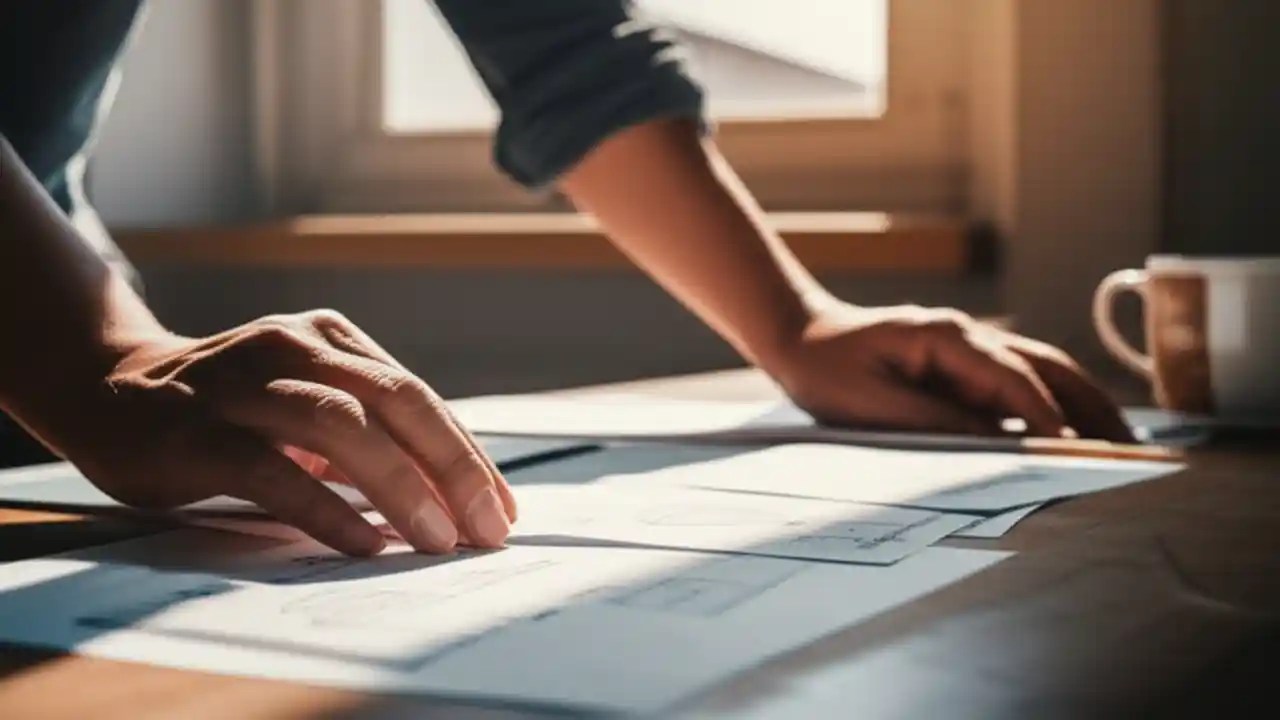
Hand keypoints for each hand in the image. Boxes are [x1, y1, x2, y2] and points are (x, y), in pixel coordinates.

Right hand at [56, 310, 514, 555]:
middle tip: (488, 527)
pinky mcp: (198, 433)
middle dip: (452, 468)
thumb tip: (448, 497)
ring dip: (401, 487)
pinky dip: (327, 510)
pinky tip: (363, 544)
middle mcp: (292, 348)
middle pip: (395, 402)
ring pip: (342, 428)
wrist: (110, 390)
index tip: (501, 508)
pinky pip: (275, 471)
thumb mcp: (305, 402)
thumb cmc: (231, 408)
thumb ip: (366, 434)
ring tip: (438, 539)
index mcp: (330, 339)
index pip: (417, 396)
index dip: (466, 454)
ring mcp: (243, 385)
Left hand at [761, 304, 1134, 441]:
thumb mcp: (872, 404)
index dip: (1046, 416)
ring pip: (1045, 371)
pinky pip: (1021, 382)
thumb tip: (994, 442)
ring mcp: (971, 346)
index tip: (1075, 451)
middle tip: (1128, 449)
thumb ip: (933, 422)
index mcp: (947, 338)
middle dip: (1090, 408)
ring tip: (1119, 443)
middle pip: (1048, 368)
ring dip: (1083, 405)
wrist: (801, 337)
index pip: (1013, 379)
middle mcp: (969, 335)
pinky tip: (1075, 432)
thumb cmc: (827, 369)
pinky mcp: (966, 363)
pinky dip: (1055, 404)